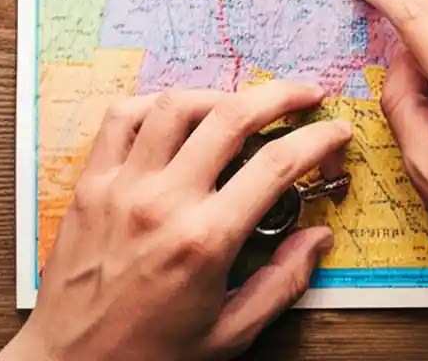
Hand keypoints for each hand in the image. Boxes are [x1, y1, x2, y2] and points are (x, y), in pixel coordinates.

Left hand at [0, 82, 351, 360]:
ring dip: (220, 94)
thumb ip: (282, 283)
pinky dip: (156, 104)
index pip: (277, 165)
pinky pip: (123, 118)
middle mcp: (163, 202)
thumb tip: (318, 238)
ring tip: (243, 104)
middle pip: (232, 116)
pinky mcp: (91, 185)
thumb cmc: (148, 356)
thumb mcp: (229, 333)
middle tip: (305, 94)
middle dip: (280, 95)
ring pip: (177, 105)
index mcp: (205, 240)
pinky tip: (179, 116)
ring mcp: (122, 187)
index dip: (317, 139)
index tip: (336, 131)